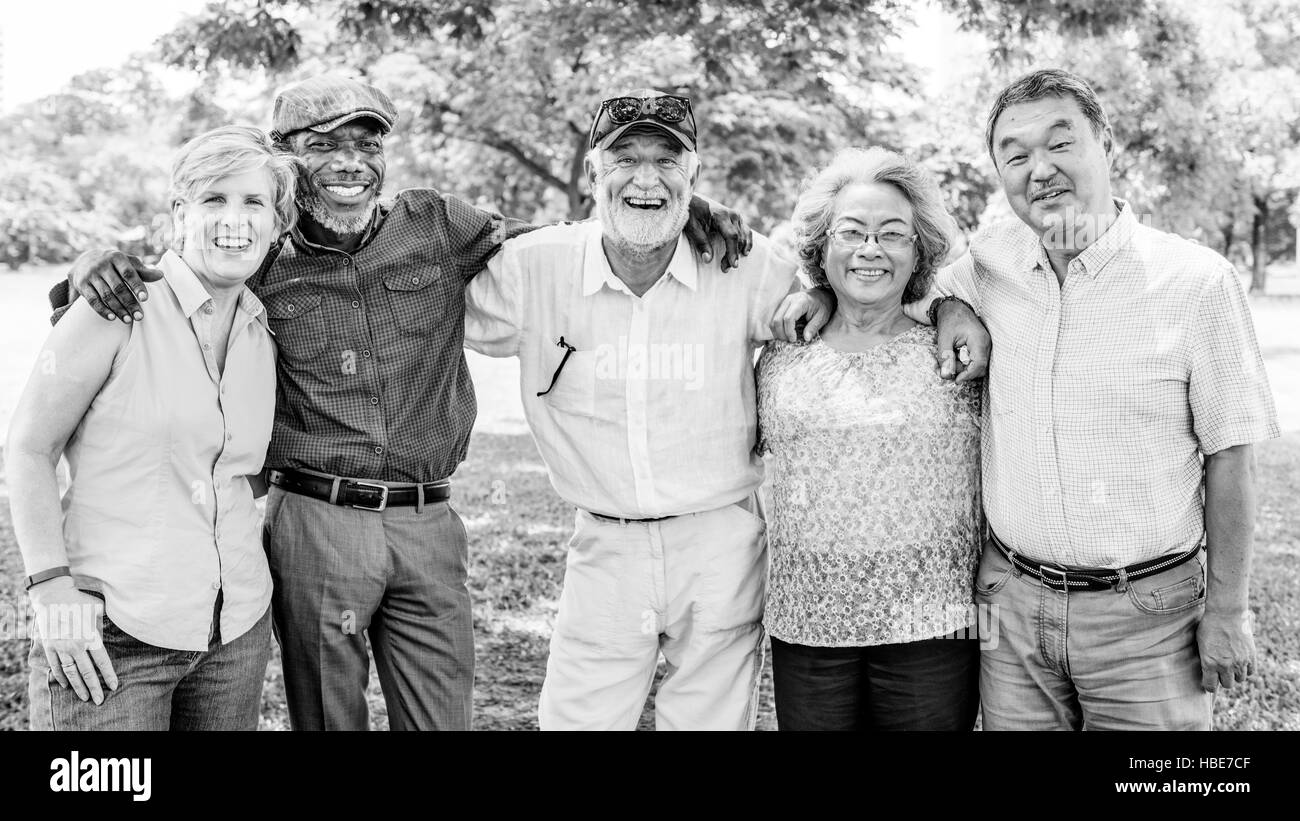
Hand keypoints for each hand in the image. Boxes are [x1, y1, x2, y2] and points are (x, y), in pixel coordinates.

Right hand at [29, 579, 118, 704]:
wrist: (52, 596)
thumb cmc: (79, 601)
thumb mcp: (98, 609)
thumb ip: (107, 620)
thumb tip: (124, 618)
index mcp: (89, 637)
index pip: (102, 662)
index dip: (108, 675)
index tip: (114, 686)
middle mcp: (74, 646)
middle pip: (86, 672)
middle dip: (93, 688)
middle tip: (99, 701)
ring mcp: (60, 648)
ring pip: (70, 673)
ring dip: (78, 687)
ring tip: (84, 697)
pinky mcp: (48, 647)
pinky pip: (55, 666)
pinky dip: (61, 677)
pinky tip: (66, 685)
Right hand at [70, 249, 163, 323]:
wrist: (84, 261)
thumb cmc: (114, 264)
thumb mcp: (128, 263)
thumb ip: (143, 271)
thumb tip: (161, 275)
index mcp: (116, 258)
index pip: (128, 273)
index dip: (137, 286)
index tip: (145, 298)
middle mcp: (102, 265)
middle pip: (118, 287)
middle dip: (130, 303)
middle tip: (139, 316)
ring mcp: (90, 275)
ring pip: (106, 295)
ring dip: (118, 309)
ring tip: (128, 320)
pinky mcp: (81, 284)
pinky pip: (92, 300)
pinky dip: (102, 310)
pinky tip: (112, 318)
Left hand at [685, 195, 752, 270]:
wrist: (693, 200)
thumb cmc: (692, 214)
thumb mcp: (692, 228)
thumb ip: (701, 243)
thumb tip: (708, 259)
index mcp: (721, 216)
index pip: (731, 236)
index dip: (733, 251)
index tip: (732, 265)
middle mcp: (732, 215)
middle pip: (739, 238)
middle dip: (734, 254)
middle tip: (725, 268)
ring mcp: (736, 216)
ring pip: (744, 235)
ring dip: (741, 250)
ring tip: (733, 263)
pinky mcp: (737, 218)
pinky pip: (746, 231)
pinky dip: (746, 241)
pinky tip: (744, 251)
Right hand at [769, 287, 833, 342]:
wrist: (820, 294)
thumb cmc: (822, 305)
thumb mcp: (822, 317)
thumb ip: (813, 327)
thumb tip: (806, 339)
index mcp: (800, 302)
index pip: (788, 318)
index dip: (789, 331)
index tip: (794, 340)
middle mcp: (789, 300)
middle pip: (777, 319)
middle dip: (781, 333)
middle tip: (789, 341)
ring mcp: (783, 302)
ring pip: (773, 319)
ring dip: (777, 332)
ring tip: (786, 338)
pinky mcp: (781, 305)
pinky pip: (774, 318)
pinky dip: (776, 328)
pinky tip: (784, 334)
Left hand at [935, 299, 989, 381]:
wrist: (955, 309)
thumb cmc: (950, 320)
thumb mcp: (944, 338)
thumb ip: (945, 357)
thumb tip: (946, 375)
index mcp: (979, 340)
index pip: (979, 364)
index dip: (968, 375)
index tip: (956, 380)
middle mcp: (986, 344)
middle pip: (980, 367)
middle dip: (964, 371)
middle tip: (949, 366)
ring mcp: (986, 345)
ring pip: (978, 365)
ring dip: (964, 367)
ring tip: (951, 357)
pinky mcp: (982, 347)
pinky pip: (976, 360)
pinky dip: (966, 362)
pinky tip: (956, 355)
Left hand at [1197, 610, 1255, 692]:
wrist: (1226, 613)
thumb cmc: (1208, 626)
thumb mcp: (1200, 643)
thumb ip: (1205, 659)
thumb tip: (1207, 670)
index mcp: (1209, 663)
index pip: (1210, 686)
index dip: (1209, 685)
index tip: (1209, 680)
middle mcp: (1225, 665)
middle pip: (1227, 685)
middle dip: (1223, 679)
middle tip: (1220, 671)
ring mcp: (1240, 661)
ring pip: (1240, 679)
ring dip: (1235, 675)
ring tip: (1231, 665)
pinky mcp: (1251, 656)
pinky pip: (1251, 672)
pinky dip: (1246, 670)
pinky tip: (1241, 663)